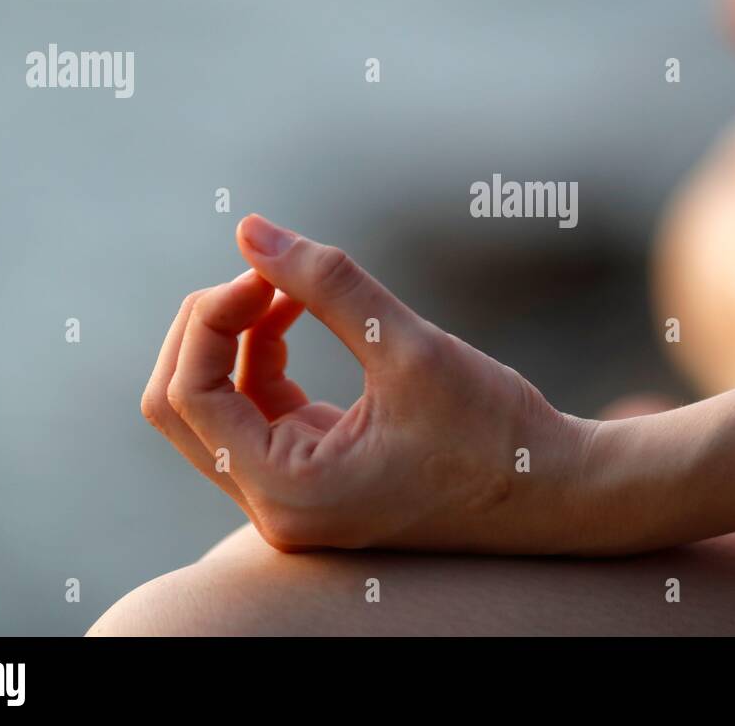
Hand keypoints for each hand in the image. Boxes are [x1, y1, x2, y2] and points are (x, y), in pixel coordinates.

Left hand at [141, 214, 597, 553]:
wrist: (552, 490)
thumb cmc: (493, 430)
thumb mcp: (409, 346)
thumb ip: (325, 283)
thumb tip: (249, 228)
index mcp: (288, 490)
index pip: (188, 397)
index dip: (211, 318)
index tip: (265, 272)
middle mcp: (275, 506)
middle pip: (182, 406)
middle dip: (210, 327)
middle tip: (266, 274)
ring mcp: (290, 497)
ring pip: (214, 406)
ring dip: (236, 337)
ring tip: (290, 287)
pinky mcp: (312, 477)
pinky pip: (257, 411)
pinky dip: (264, 358)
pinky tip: (299, 313)